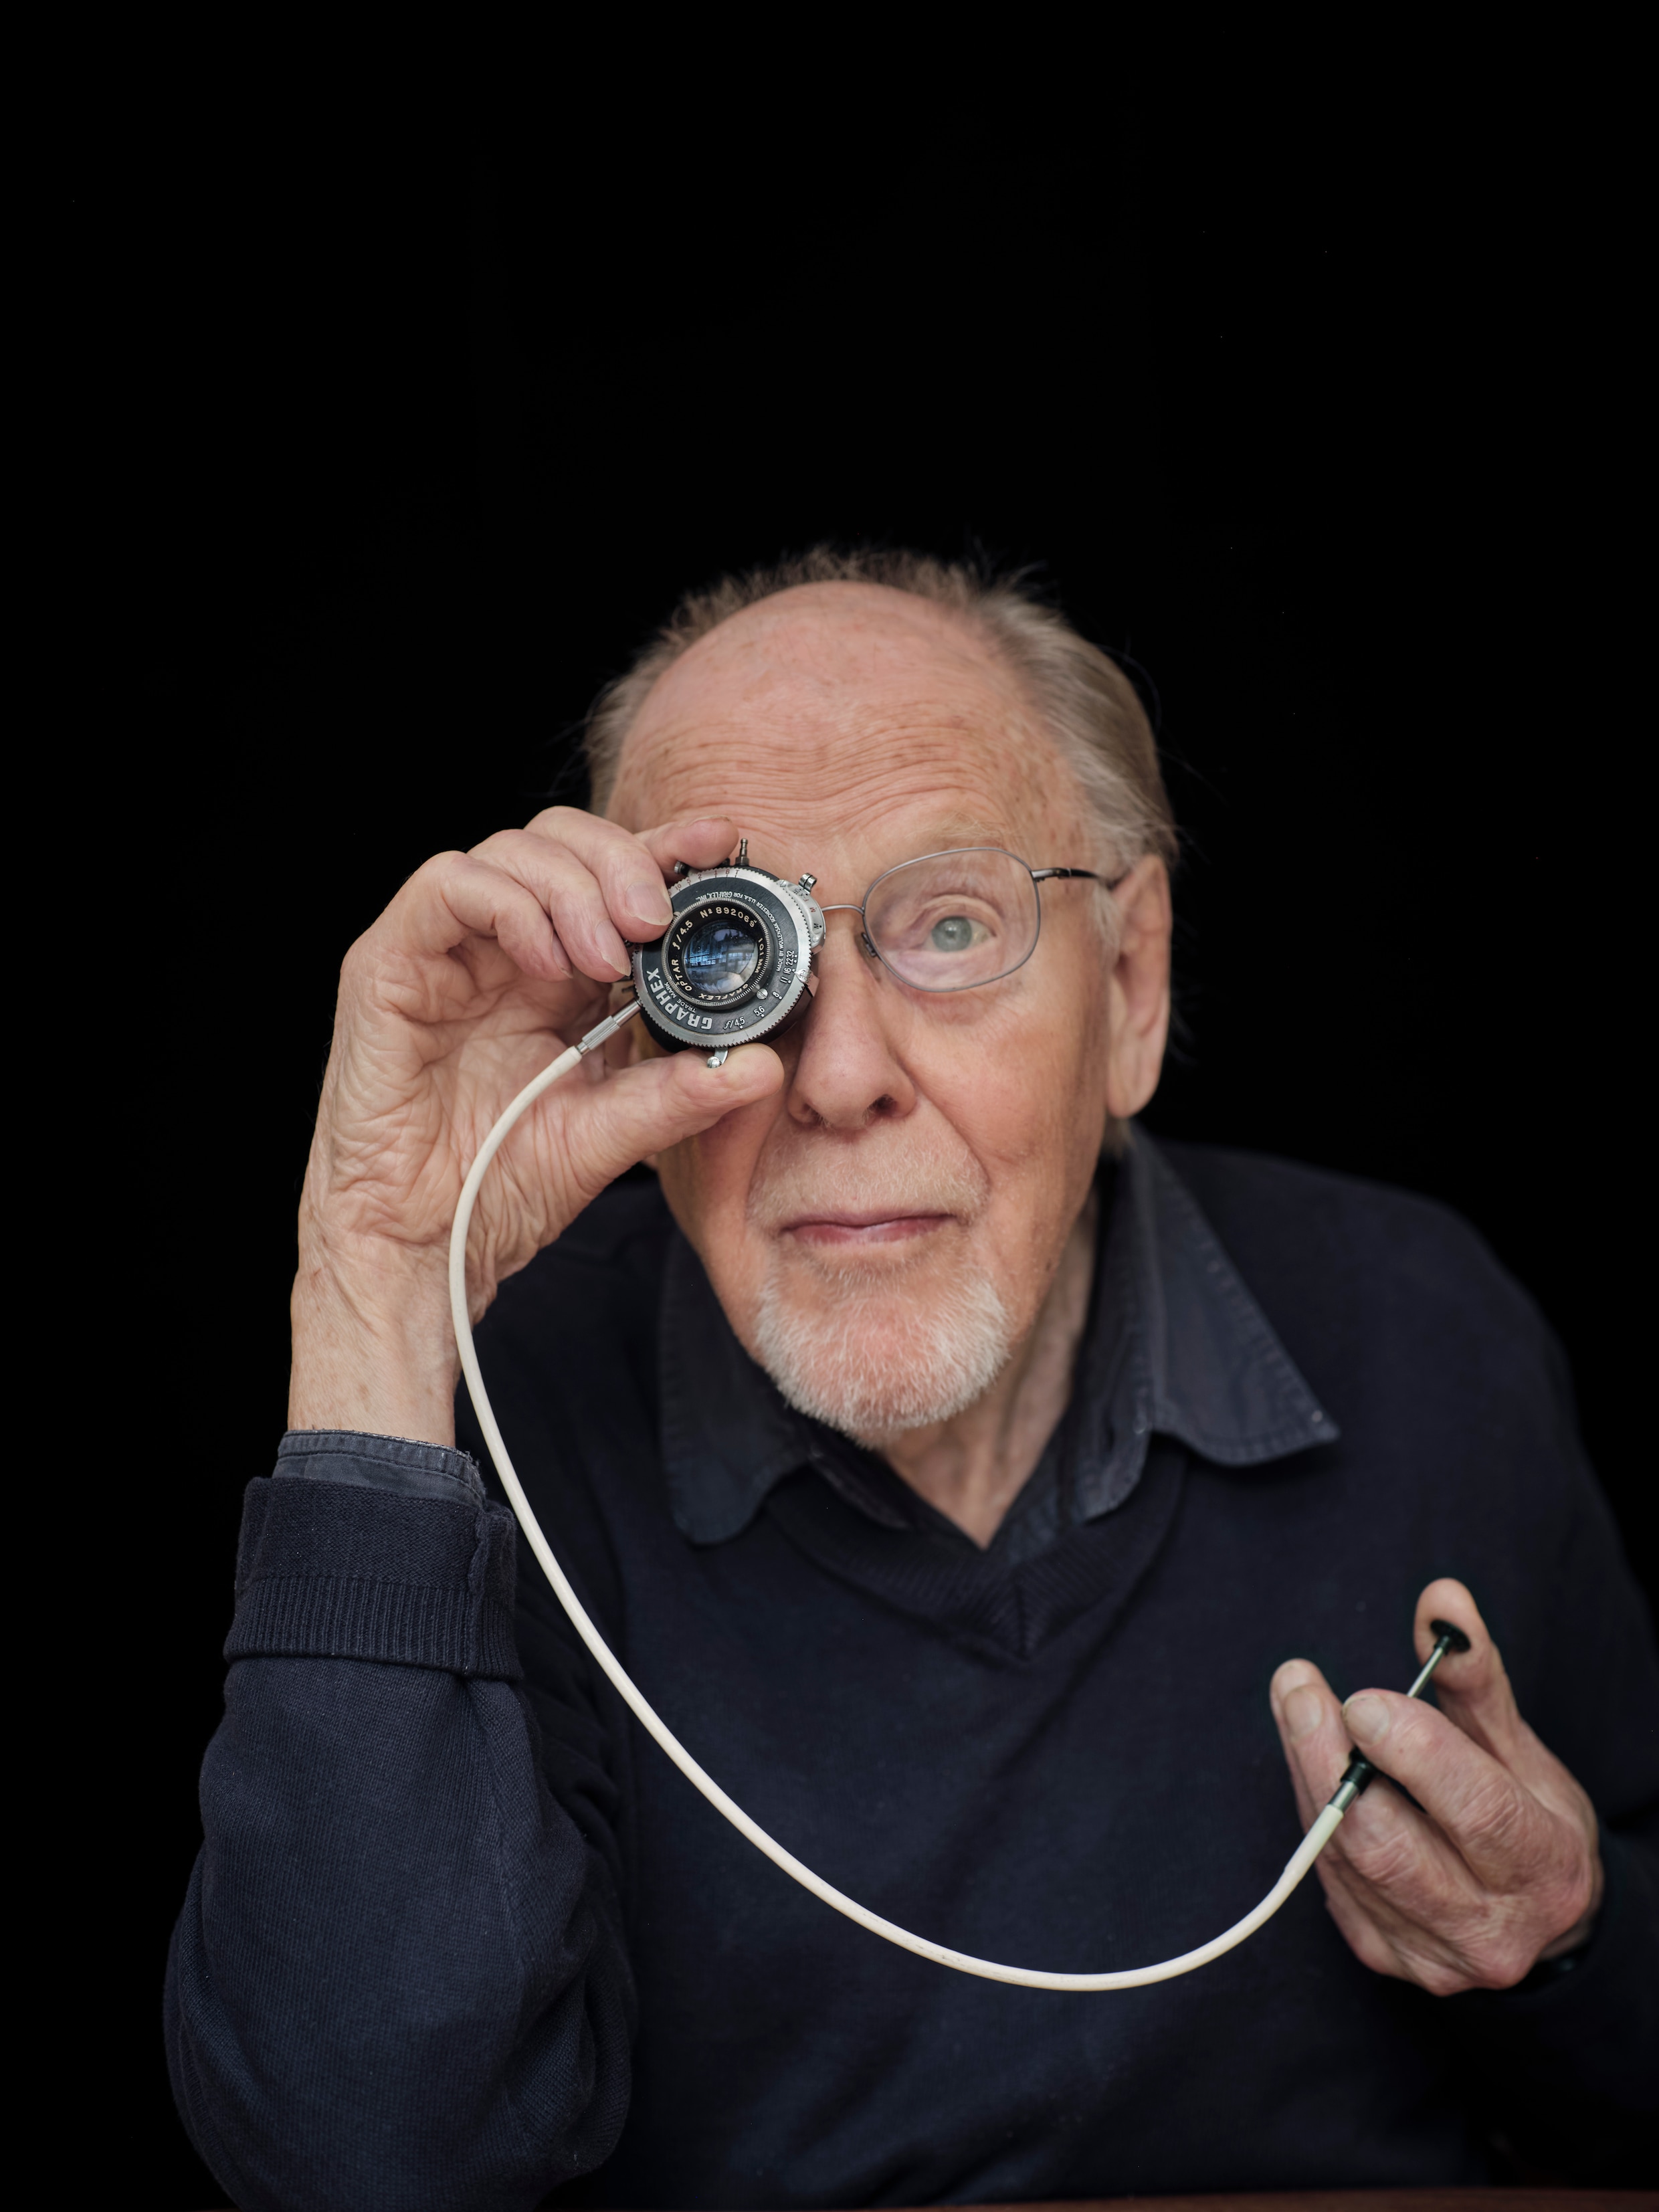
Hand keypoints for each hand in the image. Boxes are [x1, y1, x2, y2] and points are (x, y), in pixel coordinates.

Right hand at [289, 807, 784, 1444]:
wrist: (422, 1245)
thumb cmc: (501, 1187)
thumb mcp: (611, 1136)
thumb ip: (680, 1095)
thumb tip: (765, 1066)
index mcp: (562, 974)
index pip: (612, 875)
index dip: (665, 847)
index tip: (719, 842)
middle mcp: (505, 949)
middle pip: (563, 839)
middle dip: (622, 860)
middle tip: (656, 920)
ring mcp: (447, 950)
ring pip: (511, 850)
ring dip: (573, 888)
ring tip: (606, 958)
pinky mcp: (391, 962)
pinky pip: (448, 886)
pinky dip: (509, 905)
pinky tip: (547, 962)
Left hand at [1271, 1578, 1602, 1993]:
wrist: (1532, 1916)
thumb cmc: (1527, 1815)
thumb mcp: (1518, 1747)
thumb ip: (1473, 1676)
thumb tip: (1441, 1599)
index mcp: (1542, 1866)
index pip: (1476, 1810)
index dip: (1414, 1751)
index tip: (1362, 1697)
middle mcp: (1489, 1927)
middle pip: (1387, 1846)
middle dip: (1328, 1760)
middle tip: (1298, 1688)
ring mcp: (1430, 1953)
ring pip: (1345, 1861)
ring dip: (1309, 1776)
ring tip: (1297, 1705)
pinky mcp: (1382, 1956)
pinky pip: (1328, 1879)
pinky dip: (1314, 1814)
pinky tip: (1313, 1767)